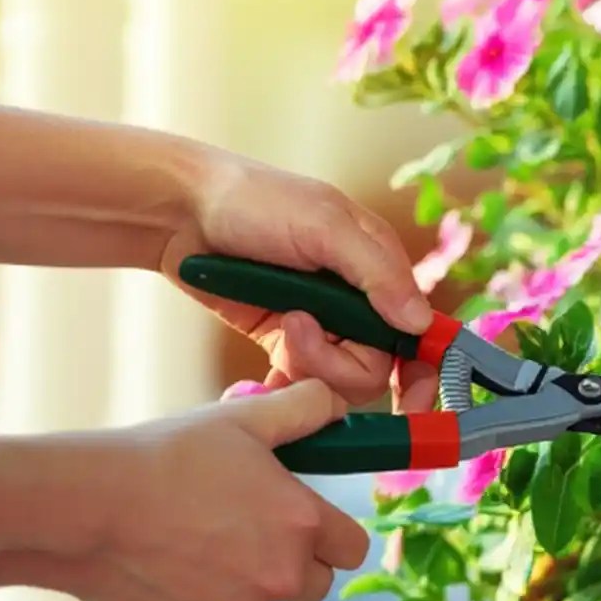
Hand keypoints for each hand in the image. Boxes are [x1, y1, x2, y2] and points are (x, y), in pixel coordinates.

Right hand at [53, 380, 368, 600]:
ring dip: (245, 583)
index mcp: (301, 524)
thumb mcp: (242, 419)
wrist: (88, 509)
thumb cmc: (165, 458)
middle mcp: (282, 576)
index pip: (353, 547)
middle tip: (248, 530)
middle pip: (317, 581)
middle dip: (295, 561)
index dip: (333, 533)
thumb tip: (337, 404)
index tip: (307, 522)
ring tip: (195, 542)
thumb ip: (303, 410)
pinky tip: (171, 569)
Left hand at [160, 147, 437, 411]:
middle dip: (339, 362)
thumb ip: (376, 274)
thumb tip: (419, 323)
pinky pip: (301, 382)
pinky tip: (263, 377)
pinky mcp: (284, 339)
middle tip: (298, 331)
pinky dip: (286, 386)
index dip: (422, 370)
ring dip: (308, 366)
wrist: (178, 210)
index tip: (412, 400)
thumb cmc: (253, 200)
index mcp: (380, 267)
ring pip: (337, 379)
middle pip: (376, 366)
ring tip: (281, 330)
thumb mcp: (324, 225)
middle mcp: (357, 300)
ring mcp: (321, 322)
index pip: (418, 332)